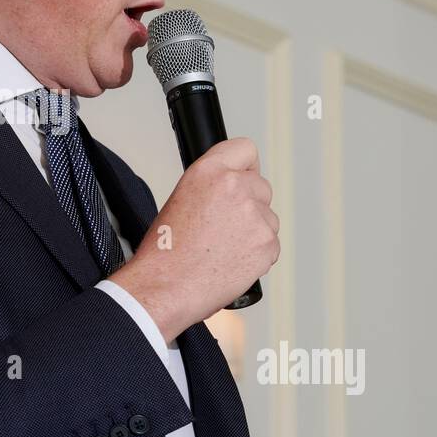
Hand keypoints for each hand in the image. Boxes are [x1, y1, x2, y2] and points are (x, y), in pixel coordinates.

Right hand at [108, 137, 278, 340]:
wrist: (165, 287)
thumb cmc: (166, 250)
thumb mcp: (181, 198)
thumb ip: (212, 184)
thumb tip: (236, 184)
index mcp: (209, 171)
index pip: (245, 149)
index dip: (244, 166)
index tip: (243, 177)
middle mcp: (235, 187)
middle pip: (261, 185)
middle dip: (249, 203)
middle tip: (224, 226)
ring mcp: (255, 216)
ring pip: (268, 217)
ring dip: (253, 230)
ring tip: (223, 248)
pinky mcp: (267, 244)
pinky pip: (271, 244)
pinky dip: (257, 254)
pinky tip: (231, 261)